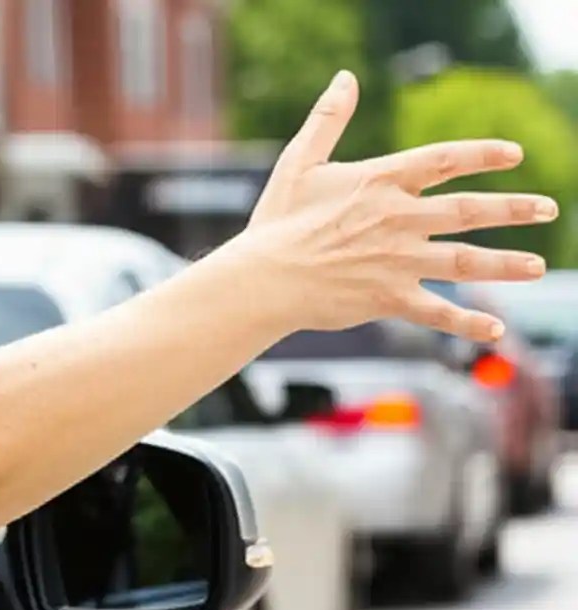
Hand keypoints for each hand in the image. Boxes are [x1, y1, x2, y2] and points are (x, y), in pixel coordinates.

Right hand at [224, 70, 555, 341]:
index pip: (443, 160)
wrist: (263, 278)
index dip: (481, 154)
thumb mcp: (299, 163)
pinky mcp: (389, 298)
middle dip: (513, 209)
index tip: (513, 154)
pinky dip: (468, 322)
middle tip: (547, 207)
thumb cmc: (276, 222)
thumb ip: (327, 119)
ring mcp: (396, 260)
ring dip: (505, 264)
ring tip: (537, 267)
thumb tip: (345, 78)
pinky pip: (437, 312)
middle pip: (468, 210)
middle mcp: (397, 219)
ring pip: (464, 261)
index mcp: (378, 182)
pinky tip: (496, 328)